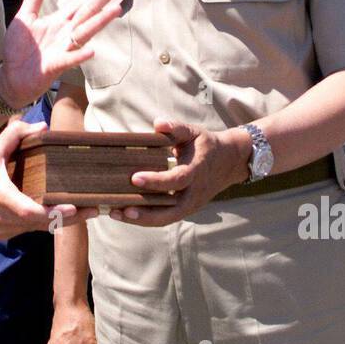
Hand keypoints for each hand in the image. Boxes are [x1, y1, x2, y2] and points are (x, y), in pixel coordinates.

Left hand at [0, 0, 125, 108]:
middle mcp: (65, 33)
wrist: (11, 77)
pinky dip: (79, 55)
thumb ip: (33, 0)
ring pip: (84, 33)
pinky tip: (91, 51)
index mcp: (59, 21)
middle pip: (88, 12)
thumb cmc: (18, 50)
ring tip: (115, 10)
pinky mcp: (55, 66)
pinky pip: (69, 59)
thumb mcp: (23, 20)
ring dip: (100, 22)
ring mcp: (63, 49)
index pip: (81, 3)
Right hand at [0, 120, 95, 239]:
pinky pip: (30, 229)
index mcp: (3, 199)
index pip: (32, 213)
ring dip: (60, 221)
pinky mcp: (4, 234)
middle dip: (69, 218)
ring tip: (84, 211)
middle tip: (94, 209)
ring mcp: (4, 231)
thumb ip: (15, 135)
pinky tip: (60, 213)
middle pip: (43, 224)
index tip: (74, 207)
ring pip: (38, 229)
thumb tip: (42, 126)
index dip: (55, 213)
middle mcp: (5, 220)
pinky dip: (45, 222)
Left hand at [110, 119, 247, 226]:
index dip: (157, 181)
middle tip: (121, 210)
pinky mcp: (186, 210)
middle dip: (146, 213)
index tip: (135, 177)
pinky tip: (125, 214)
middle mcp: (195, 193)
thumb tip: (158, 123)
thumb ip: (176, 128)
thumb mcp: (194, 132)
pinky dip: (146, 219)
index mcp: (197, 171)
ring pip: (166, 219)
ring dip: (142, 220)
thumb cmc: (205, 144)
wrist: (228, 162)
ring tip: (115, 214)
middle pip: (171, 210)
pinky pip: (166, 218)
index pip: (177, 180)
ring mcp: (192, 205)